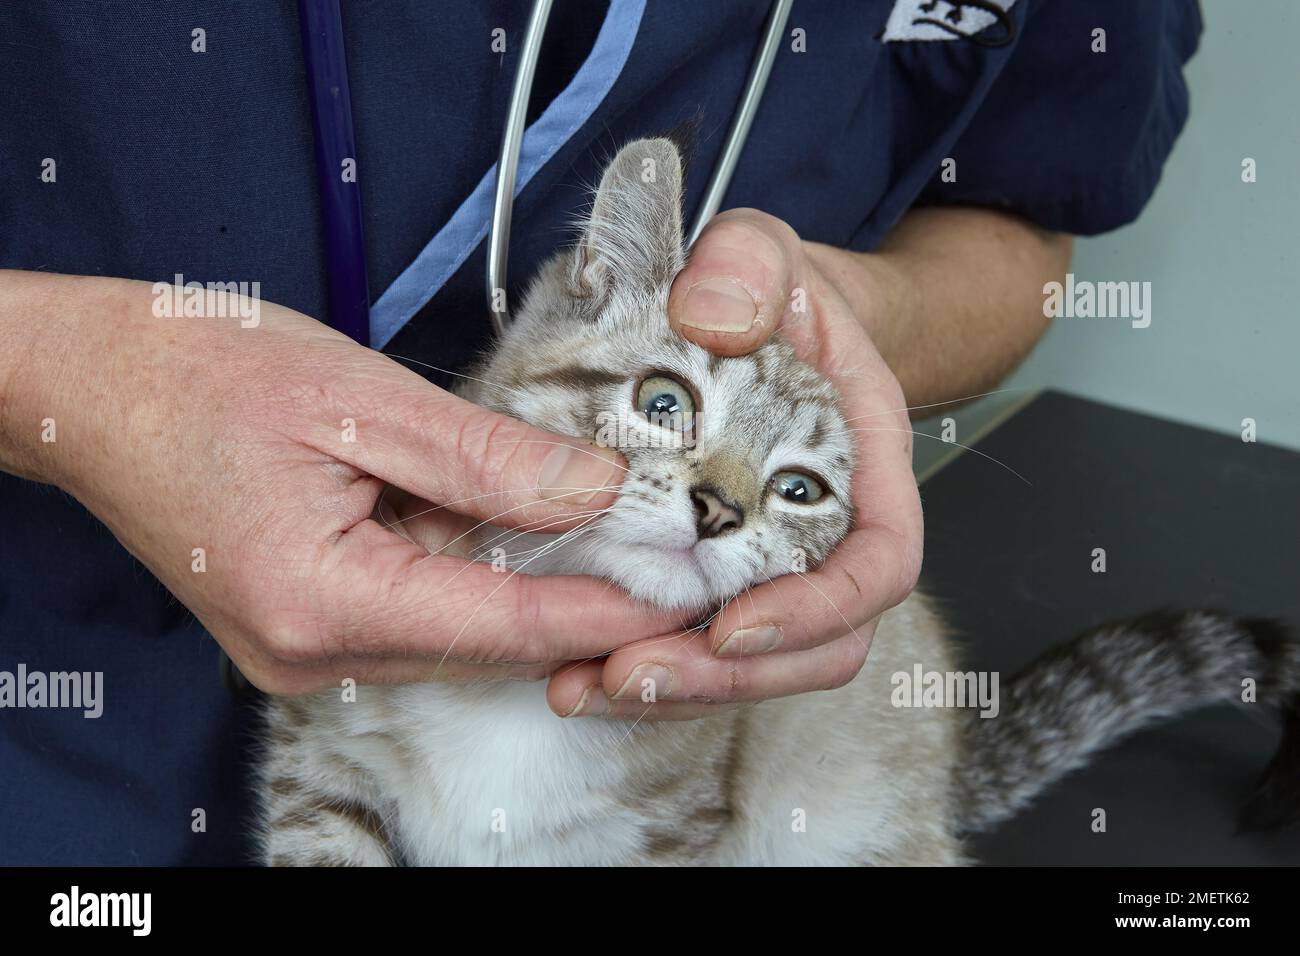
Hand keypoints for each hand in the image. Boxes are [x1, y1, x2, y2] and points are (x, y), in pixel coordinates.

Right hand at [0, 271, 683, 693]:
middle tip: (661, 545)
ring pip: (455, 625)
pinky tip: (503, 519)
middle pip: (486, 636)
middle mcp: (311, 651)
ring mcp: (303, 649)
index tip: (683, 593)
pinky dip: (468, 568)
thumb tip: (592, 491)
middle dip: (577, 592)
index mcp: (322, 599)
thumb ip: (486, 458)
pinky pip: (415, 608)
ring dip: (523, 575)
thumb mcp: (360, 398)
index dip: (605, 609)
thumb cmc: (196, 371)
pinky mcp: (306, 626)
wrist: (89, 385)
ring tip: (597, 519)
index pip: (504, 623)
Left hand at [546, 210, 923, 717]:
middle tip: (631, 672)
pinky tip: (573, 666)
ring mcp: (773, 559)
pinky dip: (641, 660)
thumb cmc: (770, 292)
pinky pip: (697, 640)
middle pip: (814, 643)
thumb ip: (747, 266)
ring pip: (754, 662)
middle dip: (727, 675)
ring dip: (675, 686)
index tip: (736, 625)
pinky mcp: (715, 574)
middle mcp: (827, 528)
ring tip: (585, 684)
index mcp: (863, 461)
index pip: (877, 564)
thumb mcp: (761, 252)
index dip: (819, 611)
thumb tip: (713, 317)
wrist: (755, 315)